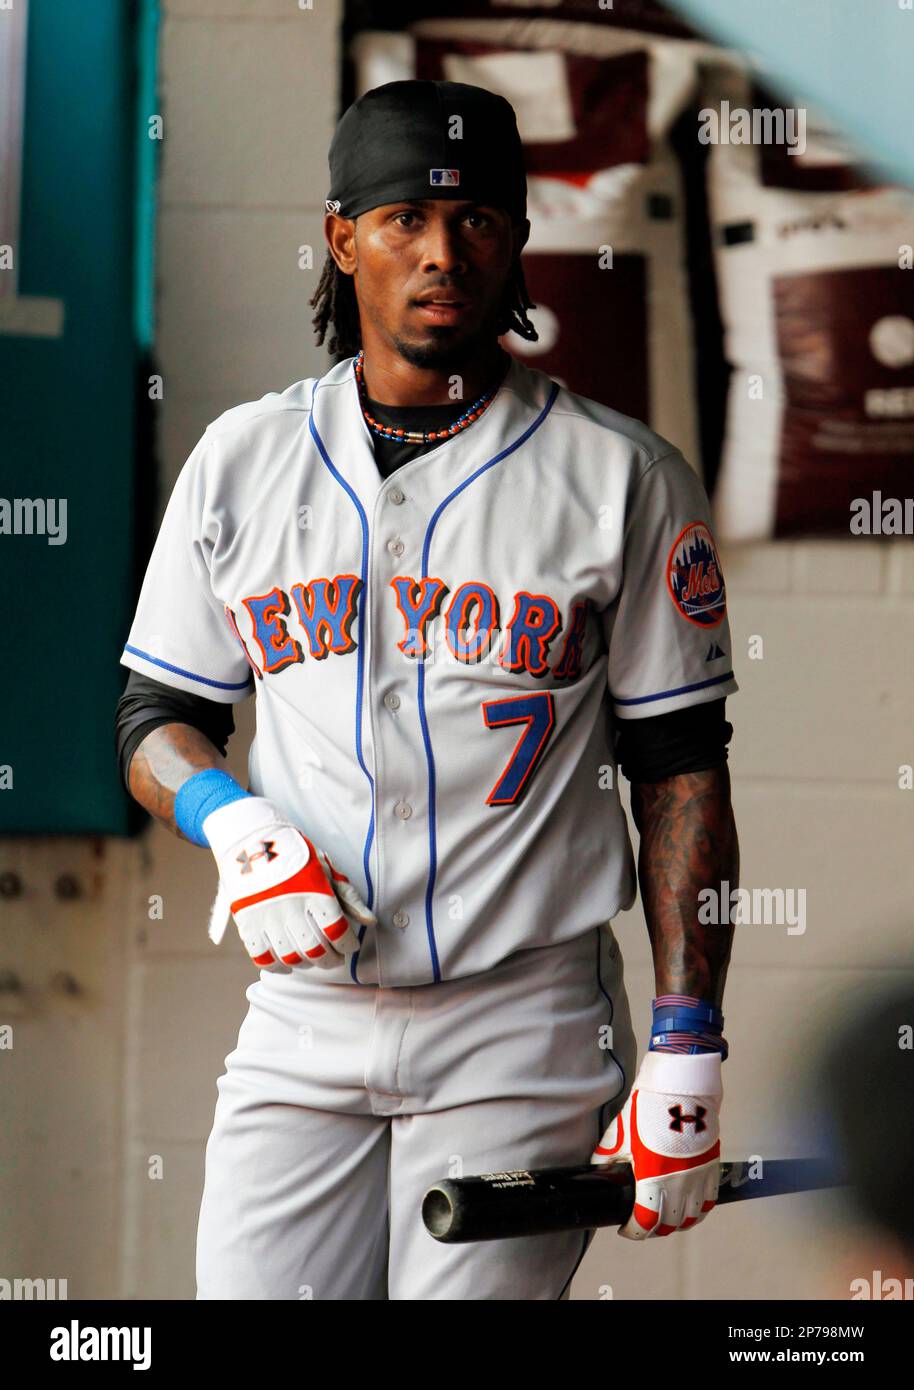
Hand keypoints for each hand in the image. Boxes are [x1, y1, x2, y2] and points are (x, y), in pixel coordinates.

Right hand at [202, 795, 376, 971]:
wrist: (252, 841)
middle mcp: (292, 908)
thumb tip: (370, 922)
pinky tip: (286, 962)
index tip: (349, 946)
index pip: (337, 933)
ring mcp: (268, 918)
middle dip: (330, 960)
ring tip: (311, 958)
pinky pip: (262, 957)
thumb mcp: (326, 870)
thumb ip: (348, 898)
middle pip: (316, 951)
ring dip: (305, 964)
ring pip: (291, 957)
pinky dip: (276, 966)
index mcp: (316, 893)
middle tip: (334, 957)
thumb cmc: (295, 856)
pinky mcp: (247, 924)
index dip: (347, 945)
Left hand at [590, 1050, 721, 1238]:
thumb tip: (598, 1172)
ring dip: (677, 1222)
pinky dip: (698, 1210)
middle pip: (670, 1224)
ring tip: (664, 1216)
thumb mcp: (620, 1133)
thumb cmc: (650, 1106)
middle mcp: (679, 1182)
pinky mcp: (711, 1166)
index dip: (634, 1231)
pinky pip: (709, 1201)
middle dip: (653, 1228)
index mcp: (653, 1177)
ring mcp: (698, 1176)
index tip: (627, 1228)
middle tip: (642, 1222)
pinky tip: (687, 1206)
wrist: (680, 1085)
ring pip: (692, 1217)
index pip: (646, 1222)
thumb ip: (608, 1158)